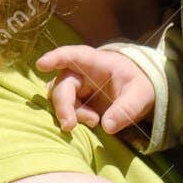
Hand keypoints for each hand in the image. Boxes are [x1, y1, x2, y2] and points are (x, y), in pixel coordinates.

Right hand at [34, 44, 156, 134]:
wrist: (139, 92)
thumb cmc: (139, 85)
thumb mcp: (141, 95)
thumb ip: (126, 109)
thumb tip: (107, 126)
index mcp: (96, 62)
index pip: (73, 56)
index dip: (55, 58)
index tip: (41, 64)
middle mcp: (80, 73)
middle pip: (62, 85)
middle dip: (63, 106)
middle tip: (70, 126)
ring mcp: (76, 88)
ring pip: (59, 99)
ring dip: (69, 113)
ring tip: (94, 122)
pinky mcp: (75, 102)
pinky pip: (65, 110)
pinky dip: (73, 119)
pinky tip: (92, 124)